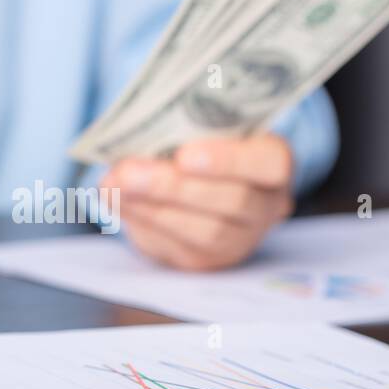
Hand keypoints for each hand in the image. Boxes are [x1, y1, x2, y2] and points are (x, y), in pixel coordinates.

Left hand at [100, 134, 294, 270]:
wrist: (196, 187)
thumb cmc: (201, 142)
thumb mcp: (201, 127)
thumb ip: (181, 127)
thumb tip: (133, 138)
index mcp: (273, 162)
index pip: (271, 163)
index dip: (230, 160)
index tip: (186, 154)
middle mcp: (265, 205)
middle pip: (232, 201)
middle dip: (175, 187)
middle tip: (131, 173)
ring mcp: (239, 239)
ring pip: (204, 232)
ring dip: (154, 207)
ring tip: (116, 186)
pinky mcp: (205, 261)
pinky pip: (176, 247)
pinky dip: (141, 220)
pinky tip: (115, 200)